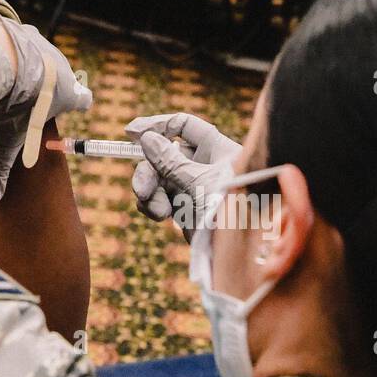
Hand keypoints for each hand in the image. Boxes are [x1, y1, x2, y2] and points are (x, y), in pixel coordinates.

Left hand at [0, 10, 91, 203]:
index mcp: (67, 93)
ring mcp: (45, 45)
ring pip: (43, 56)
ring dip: (31, 65)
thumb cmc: (13, 102)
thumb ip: (0, 165)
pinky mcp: (25, 30)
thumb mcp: (9, 136)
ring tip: (8, 76)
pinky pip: (23, 40)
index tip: (68, 107)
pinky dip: (13, 48)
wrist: (2, 57)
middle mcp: (63, 67)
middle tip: (29, 97)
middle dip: (49, 86)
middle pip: (62, 77)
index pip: (84, 100)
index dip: (76, 104)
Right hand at [124, 113, 240, 238]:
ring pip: (157, 178)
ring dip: (150, 192)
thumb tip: (147, 138)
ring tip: (157, 211)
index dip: (158, 125)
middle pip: (163, 155)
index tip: (131, 132)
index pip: (183, 126)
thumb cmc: (232, 209)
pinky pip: (159, 199)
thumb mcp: (199, 182)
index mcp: (215, 149)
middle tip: (141, 189)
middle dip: (148, 171)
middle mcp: (203, 165)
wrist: (245, 251)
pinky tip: (158, 215)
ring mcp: (192, 186)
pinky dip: (153, 205)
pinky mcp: (185, 208)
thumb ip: (170, 161)